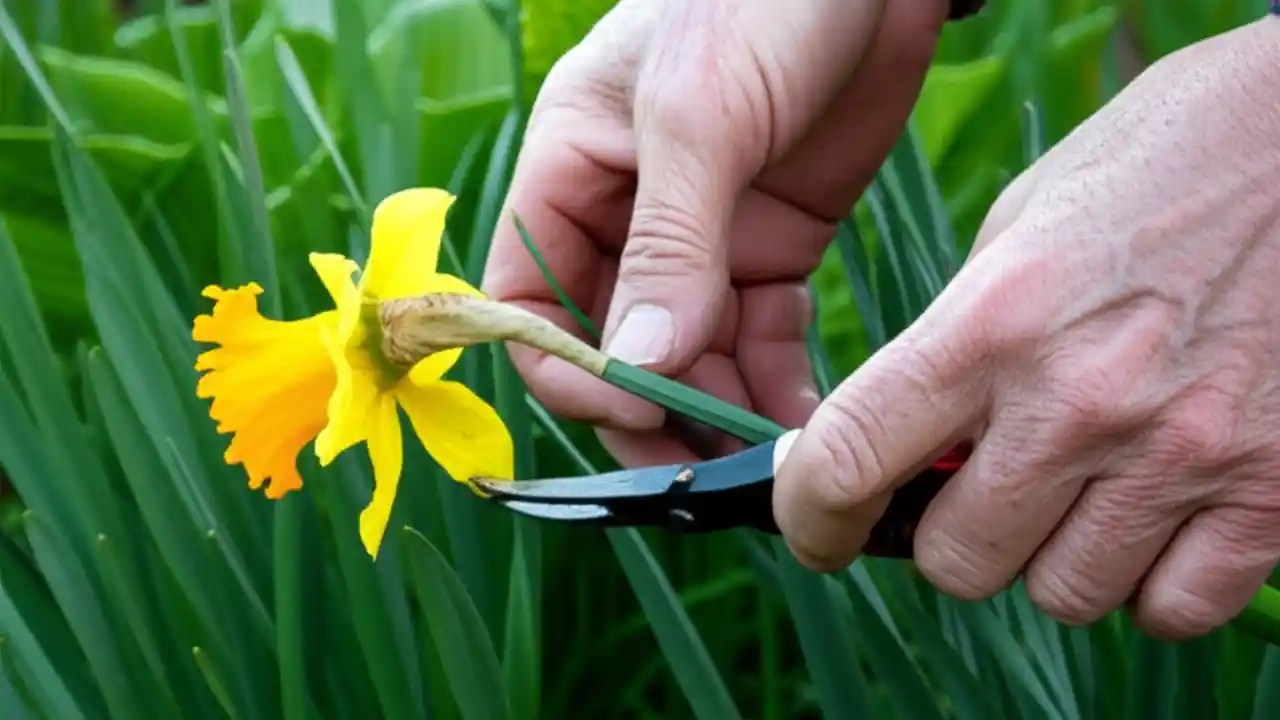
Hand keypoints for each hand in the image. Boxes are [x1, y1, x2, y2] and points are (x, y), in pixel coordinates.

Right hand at [484, 0, 949, 465]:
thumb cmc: (759, 1)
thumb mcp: (700, 114)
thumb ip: (668, 243)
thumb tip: (636, 368)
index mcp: (570, 174)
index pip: (529, 300)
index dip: (563, 369)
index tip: (627, 411)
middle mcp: (626, 220)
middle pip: (610, 348)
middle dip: (647, 409)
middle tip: (702, 469)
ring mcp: (702, 242)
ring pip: (687, 358)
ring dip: (715, 413)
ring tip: (764, 460)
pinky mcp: (773, 250)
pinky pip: (758, 340)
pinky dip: (774, 388)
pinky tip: (803, 424)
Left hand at [774, 18, 1279, 638]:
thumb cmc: (1162, 163)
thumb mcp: (1023, 224)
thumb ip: (960, 340)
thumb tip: (917, 441)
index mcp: (994, 320)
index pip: (851, 458)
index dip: (809, 515)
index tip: (814, 529)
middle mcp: (1079, 401)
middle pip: (956, 561)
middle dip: (951, 535)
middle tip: (985, 486)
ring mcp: (1181, 453)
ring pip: (1062, 596)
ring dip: (1052, 556)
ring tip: (1083, 488)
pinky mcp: (1271, 490)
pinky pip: (1173, 609)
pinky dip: (1151, 581)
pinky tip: (1155, 517)